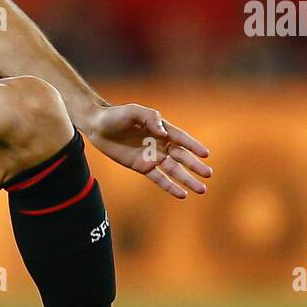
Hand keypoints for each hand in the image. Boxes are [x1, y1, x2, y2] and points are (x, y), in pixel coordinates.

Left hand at [86, 103, 211, 198]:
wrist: (98, 126)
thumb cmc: (117, 115)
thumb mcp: (135, 112)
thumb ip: (152, 119)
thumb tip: (164, 134)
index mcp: (162, 128)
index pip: (182, 139)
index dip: (193, 146)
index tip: (205, 154)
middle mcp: (161, 144)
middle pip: (182, 157)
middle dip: (195, 166)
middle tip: (209, 174)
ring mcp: (152, 156)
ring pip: (174, 171)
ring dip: (187, 180)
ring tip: (201, 189)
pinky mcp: (142, 167)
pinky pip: (159, 178)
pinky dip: (170, 186)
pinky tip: (182, 194)